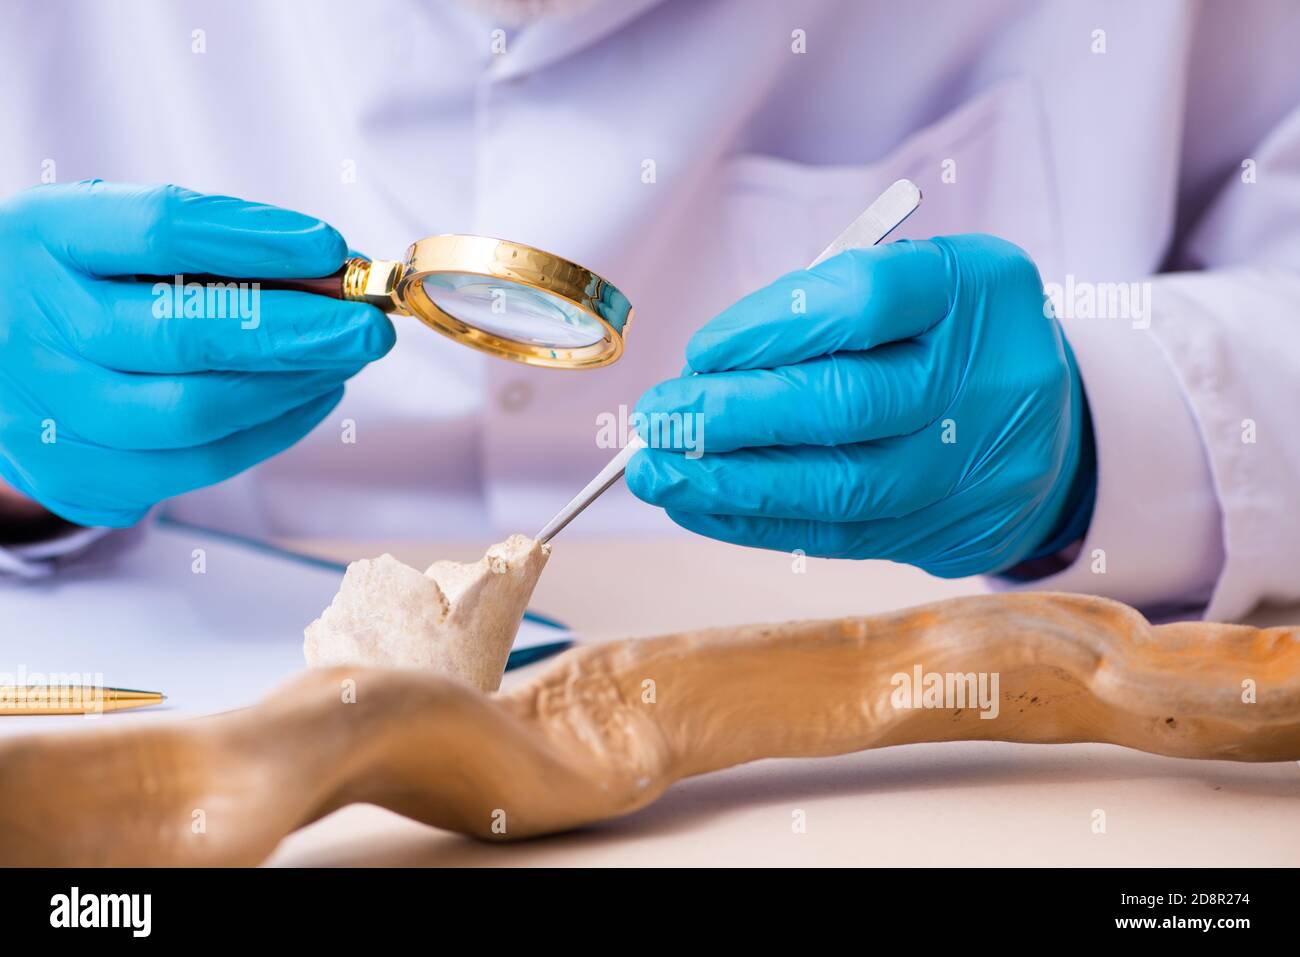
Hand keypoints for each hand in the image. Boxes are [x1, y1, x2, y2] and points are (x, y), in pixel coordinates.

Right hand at [0, 181, 393, 527]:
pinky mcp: (75, 478)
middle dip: (295, 333)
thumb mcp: (114, 232)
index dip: (254, 241)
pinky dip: (268, 432)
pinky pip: (194, 469)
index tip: (331, 247)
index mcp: (40, 239)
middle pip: (181, 335)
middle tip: (369, 328)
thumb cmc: (74, 281)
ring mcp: (45, 414)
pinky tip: (306, 398)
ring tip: (342, 362)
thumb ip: (212, 241)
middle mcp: (29, 328)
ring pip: (192, 415)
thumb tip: (328, 263)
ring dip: (289, 388)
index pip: (156, 230)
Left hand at [627, 234, 1094, 576]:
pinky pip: (840, 537)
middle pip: (848, 403)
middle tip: (658, 418)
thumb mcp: (910, 284)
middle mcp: (990, 377)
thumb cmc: (947, 336)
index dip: (770, 326)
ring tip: (657, 471)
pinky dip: (758, 523)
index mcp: (978, 287)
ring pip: (839, 487)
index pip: (865, 299)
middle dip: (733, 415)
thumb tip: (705, 369)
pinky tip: (699, 504)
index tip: (701, 351)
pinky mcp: (953, 532)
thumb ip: (820, 307)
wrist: (1047, 421)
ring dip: (730, 483)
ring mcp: (977, 466)